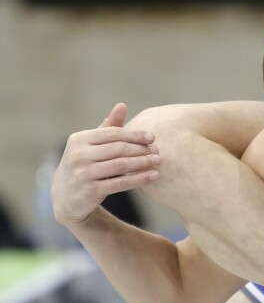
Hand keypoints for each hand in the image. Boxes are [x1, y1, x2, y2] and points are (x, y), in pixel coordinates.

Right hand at [51, 103, 160, 225]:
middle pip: (118, 148)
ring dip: (142, 163)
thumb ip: (107, 127)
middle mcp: (78, 155)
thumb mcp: (90, 145)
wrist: (66, 196)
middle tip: (157, 151)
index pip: (112, 133)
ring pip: (121, 165)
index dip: (134, 135)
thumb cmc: (84, 164)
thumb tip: (122, 105)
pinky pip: (121, 183)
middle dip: (140, 149)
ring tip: (157, 161)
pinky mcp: (90, 191)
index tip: (152, 138)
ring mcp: (83, 173)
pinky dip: (140, 179)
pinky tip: (154, 176)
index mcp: (78, 139)